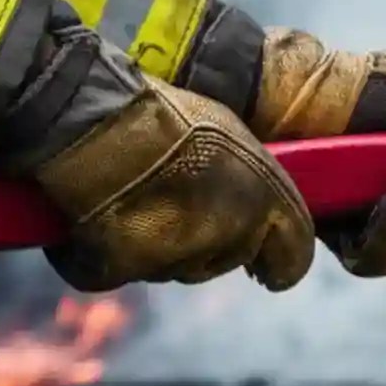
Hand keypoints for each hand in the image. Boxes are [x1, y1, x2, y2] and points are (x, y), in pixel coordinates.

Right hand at [0, 49, 315, 292]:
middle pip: (224, 259)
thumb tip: (256, 210)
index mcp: (262, 199)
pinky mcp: (120, 269)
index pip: (292, 256)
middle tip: (179, 198)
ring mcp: (172, 257)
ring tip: (138, 196)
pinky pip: (117, 270)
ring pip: (175, 267)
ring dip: (162, 245)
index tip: (269, 269)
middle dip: (211, 240)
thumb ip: (252, 181)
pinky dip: (105, 252)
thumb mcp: (231, 135)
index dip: (281, 263)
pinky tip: (98, 216)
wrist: (93, 116)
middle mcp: (224, 235)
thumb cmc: (163, 115)